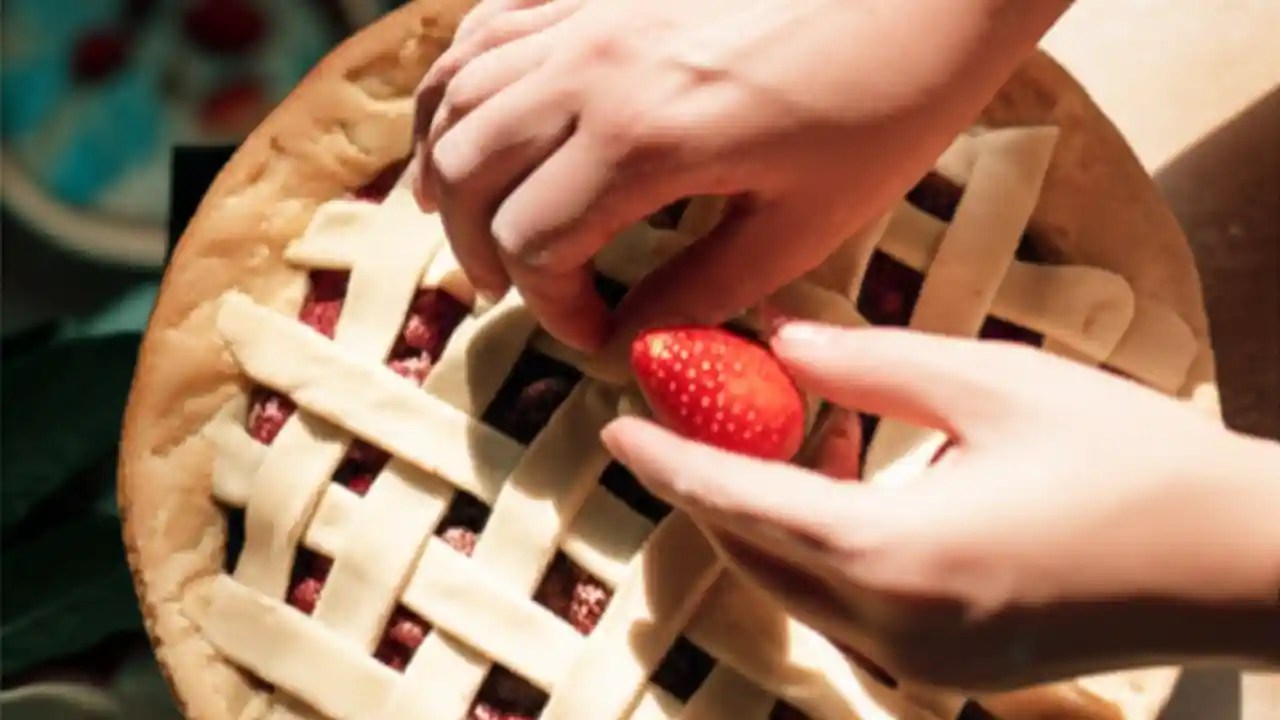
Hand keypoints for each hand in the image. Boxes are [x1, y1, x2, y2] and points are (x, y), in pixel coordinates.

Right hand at [415, 0, 1069, 350]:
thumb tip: (637, 341)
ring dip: (445, 164)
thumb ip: (702, 291)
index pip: (533, 243)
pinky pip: (488, 23)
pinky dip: (459, 78)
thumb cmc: (886, 98)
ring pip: (458, 92)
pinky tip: (472, 114)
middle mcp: (592, 67)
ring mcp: (588, 12)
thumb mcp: (803, 224)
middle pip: (469, 170)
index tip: (589, 330)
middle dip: (476, 247)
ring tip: (458, 214)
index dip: (549, 306)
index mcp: (643, 138)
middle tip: (513, 287)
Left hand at [600, 323, 1279, 689]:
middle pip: (752, 555)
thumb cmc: (1131, 460)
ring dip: (761, 520)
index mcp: (895, 556)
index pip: (740, 503)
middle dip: (706, 487)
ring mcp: (922, 663)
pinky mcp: (951, 670)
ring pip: (793, 588)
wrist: (1242, 563)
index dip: (670, 460)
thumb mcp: (994, 383)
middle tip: (684, 419)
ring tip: (768, 441)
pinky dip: (816, 551)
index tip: (617, 425)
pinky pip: (844, 610)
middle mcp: (894, 628)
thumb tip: (777, 347)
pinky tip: (836, 489)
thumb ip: (870, 365)